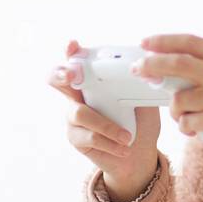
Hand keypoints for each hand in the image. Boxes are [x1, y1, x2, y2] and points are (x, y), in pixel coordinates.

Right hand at [49, 38, 160, 199]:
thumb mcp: (145, 103)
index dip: (71, 52)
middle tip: (71, 75)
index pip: (78, 61)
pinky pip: (89, 137)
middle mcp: (79, 95)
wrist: (140, 156)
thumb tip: (146, 72)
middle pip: (57, 79)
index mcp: (95, 81)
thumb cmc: (141, 123)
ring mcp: (74, 116)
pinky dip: (110, 142)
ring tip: (127, 136)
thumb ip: (140, 87)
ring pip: (80, 113)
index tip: (73, 45)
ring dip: (106, 125)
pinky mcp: (76, 137)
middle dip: (61, 74)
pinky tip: (123, 147)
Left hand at [133, 34, 202, 170]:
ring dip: (175, 111)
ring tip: (186, 118)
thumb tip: (171, 59)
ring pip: (178, 98)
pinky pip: (185, 121)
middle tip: (138, 69)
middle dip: (152, 64)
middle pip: (178, 63)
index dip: (165, 41)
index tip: (145, 43)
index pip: (192, 42)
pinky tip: (196, 130)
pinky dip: (185, 127)